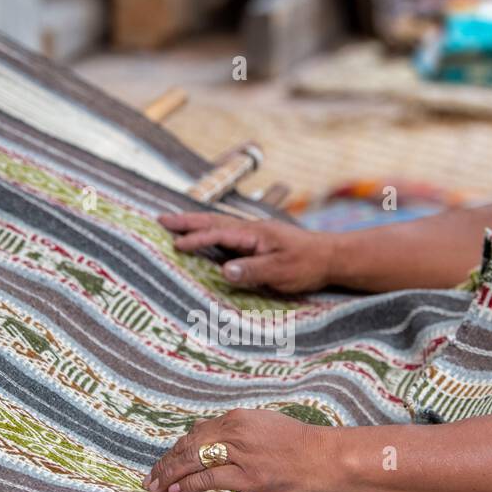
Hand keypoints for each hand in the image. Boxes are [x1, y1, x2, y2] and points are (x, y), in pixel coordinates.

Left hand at [144, 409, 336, 491]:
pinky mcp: (249, 479)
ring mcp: (242, 456)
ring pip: (193, 462)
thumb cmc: (299, 446)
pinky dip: (188, 485)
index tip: (165, 461)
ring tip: (155, 486)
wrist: (327, 459)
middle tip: (150, 476)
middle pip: (189, 446)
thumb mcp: (265, 426)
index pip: (196, 433)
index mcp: (239, 418)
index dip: (176, 449)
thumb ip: (237, 431)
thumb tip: (207, 435)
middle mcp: (236, 432)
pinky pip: (209, 480)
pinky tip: (174, 490)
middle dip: (166, 462)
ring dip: (170, 474)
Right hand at [157, 211, 333, 293]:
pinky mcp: (258, 241)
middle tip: (161, 219)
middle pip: (213, 222)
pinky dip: (210, 231)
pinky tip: (204, 236)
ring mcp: (254, 234)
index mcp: (254, 234)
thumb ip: (252, 271)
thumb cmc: (307, 265)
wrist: (331, 257)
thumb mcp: (281, 272)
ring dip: (196, 223)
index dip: (196, 239)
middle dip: (186, 221)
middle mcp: (251, 230)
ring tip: (174, 224)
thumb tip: (224, 271)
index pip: (219, 234)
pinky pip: (227, 233)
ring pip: (218, 225)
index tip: (175, 244)